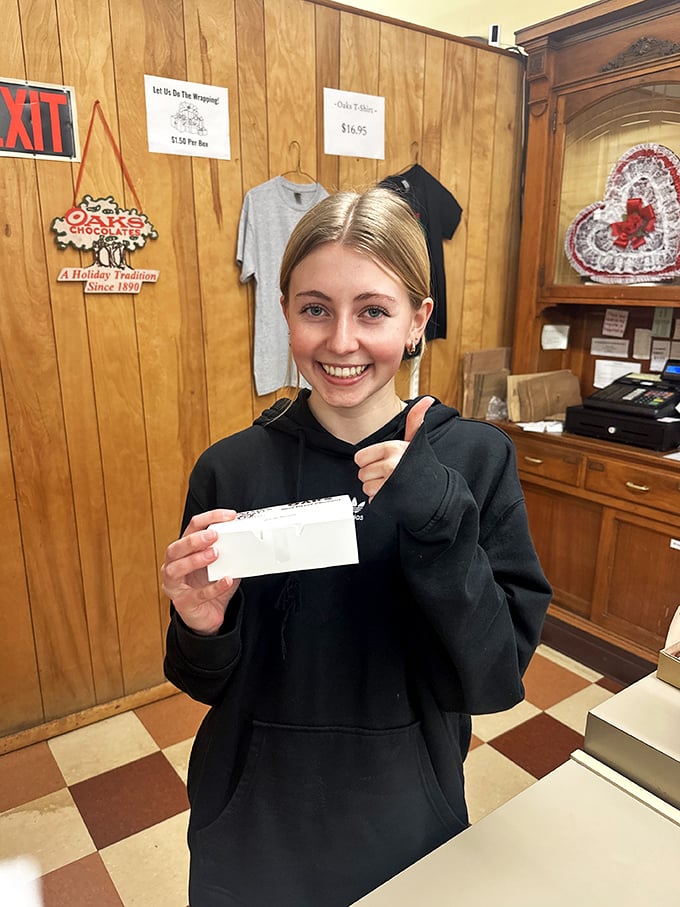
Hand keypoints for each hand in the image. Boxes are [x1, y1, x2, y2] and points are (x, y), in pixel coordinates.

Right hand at [161, 509, 240, 635]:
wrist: (209, 615)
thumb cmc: (211, 586)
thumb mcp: (222, 565)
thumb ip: (229, 552)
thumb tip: (247, 540)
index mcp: (183, 551)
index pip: (191, 528)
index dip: (209, 518)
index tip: (229, 516)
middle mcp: (173, 565)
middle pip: (175, 547)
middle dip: (194, 540)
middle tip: (214, 535)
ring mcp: (174, 585)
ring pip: (176, 569)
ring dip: (195, 560)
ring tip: (215, 554)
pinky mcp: (183, 603)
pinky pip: (197, 595)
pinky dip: (213, 587)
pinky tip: (226, 580)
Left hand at [354, 396, 434, 501]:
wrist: (436, 493)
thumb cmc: (421, 466)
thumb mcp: (415, 442)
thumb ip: (414, 420)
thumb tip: (426, 400)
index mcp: (393, 448)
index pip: (360, 458)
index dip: (371, 461)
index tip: (386, 462)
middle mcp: (391, 464)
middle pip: (361, 473)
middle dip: (373, 476)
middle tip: (390, 475)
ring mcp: (389, 483)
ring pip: (365, 487)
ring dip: (376, 489)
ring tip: (392, 485)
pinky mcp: (388, 499)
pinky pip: (371, 499)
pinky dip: (380, 500)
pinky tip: (393, 495)